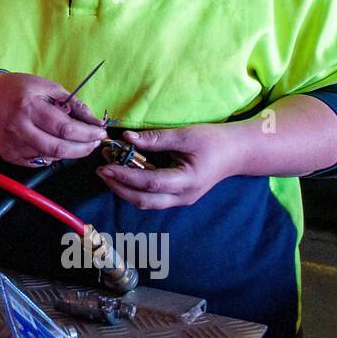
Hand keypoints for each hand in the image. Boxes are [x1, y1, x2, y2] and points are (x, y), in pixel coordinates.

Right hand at [0, 72, 106, 165]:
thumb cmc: (18, 89)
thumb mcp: (46, 87)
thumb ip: (72, 103)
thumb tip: (94, 121)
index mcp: (28, 106)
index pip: (64, 127)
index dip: (87, 133)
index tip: (100, 133)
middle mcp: (18, 127)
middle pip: (58, 149)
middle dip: (82, 149)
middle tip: (94, 143)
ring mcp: (12, 144)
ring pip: (49, 157)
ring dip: (68, 152)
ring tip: (75, 142)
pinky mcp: (8, 155)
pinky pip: (38, 161)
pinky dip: (51, 156)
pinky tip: (52, 144)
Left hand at [95, 124, 238, 209]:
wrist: (236, 153)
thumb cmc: (213, 141)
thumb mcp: (186, 135)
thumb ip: (156, 139)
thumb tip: (126, 138)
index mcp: (188, 181)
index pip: (150, 183)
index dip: (125, 176)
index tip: (105, 166)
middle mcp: (183, 197)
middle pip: (144, 200)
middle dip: (118, 187)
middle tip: (100, 171)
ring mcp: (180, 200)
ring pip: (146, 202)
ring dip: (124, 189)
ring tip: (108, 171)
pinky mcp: (177, 197)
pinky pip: (151, 198)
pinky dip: (134, 188)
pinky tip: (123, 174)